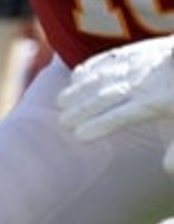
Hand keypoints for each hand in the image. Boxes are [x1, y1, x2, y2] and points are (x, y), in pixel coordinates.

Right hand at [58, 36, 173, 144]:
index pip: (120, 116)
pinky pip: (105, 60)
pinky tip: (75, 78)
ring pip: (100, 78)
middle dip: (81, 110)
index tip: (79, 137)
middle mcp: (141, 84)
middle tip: (62, 123)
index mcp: (153, 103)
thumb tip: (167, 170)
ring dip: (78, 90)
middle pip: (104, 98)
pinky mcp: (134, 53)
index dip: (99, 126)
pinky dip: (87, 68)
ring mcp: (135, 66)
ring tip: (60, 103)